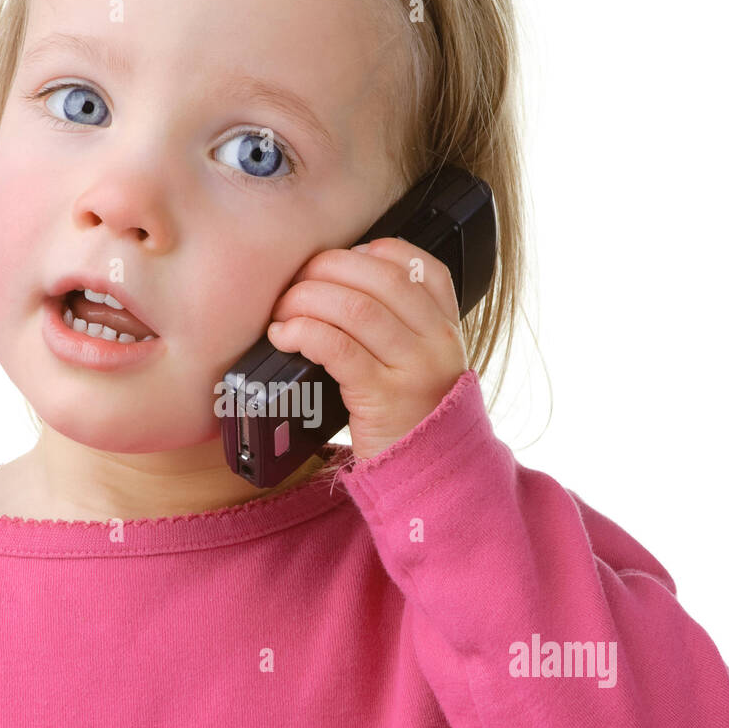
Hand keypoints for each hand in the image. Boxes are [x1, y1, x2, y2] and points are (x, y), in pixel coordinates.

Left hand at [265, 237, 468, 460]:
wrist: (428, 476)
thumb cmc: (409, 417)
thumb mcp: (420, 365)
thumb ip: (398, 327)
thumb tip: (337, 283)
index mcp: (446, 327)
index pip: (418, 265)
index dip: (373, 252)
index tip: (340, 261)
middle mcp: (436, 342)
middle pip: (379, 277)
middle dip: (326, 269)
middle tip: (296, 282)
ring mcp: (413, 370)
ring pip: (355, 308)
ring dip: (307, 299)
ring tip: (282, 310)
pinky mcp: (382, 398)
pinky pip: (337, 347)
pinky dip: (303, 332)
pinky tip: (284, 336)